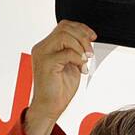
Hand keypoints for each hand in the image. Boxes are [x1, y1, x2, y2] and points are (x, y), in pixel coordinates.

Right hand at [24, 20, 95, 134]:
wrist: (49, 107)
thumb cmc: (59, 89)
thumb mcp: (70, 64)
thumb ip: (74, 51)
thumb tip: (87, 40)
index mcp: (46, 47)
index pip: (63, 26)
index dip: (81, 28)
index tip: (92, 37)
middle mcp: (42, 48)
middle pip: (64, 28)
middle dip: (83, 37)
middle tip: (90, 53)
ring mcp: (42, 54)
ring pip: (64, 36)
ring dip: (81, 46)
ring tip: (86, 60)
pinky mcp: (46, 63)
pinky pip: (66, 52)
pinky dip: (78, 59)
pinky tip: (81, 69)